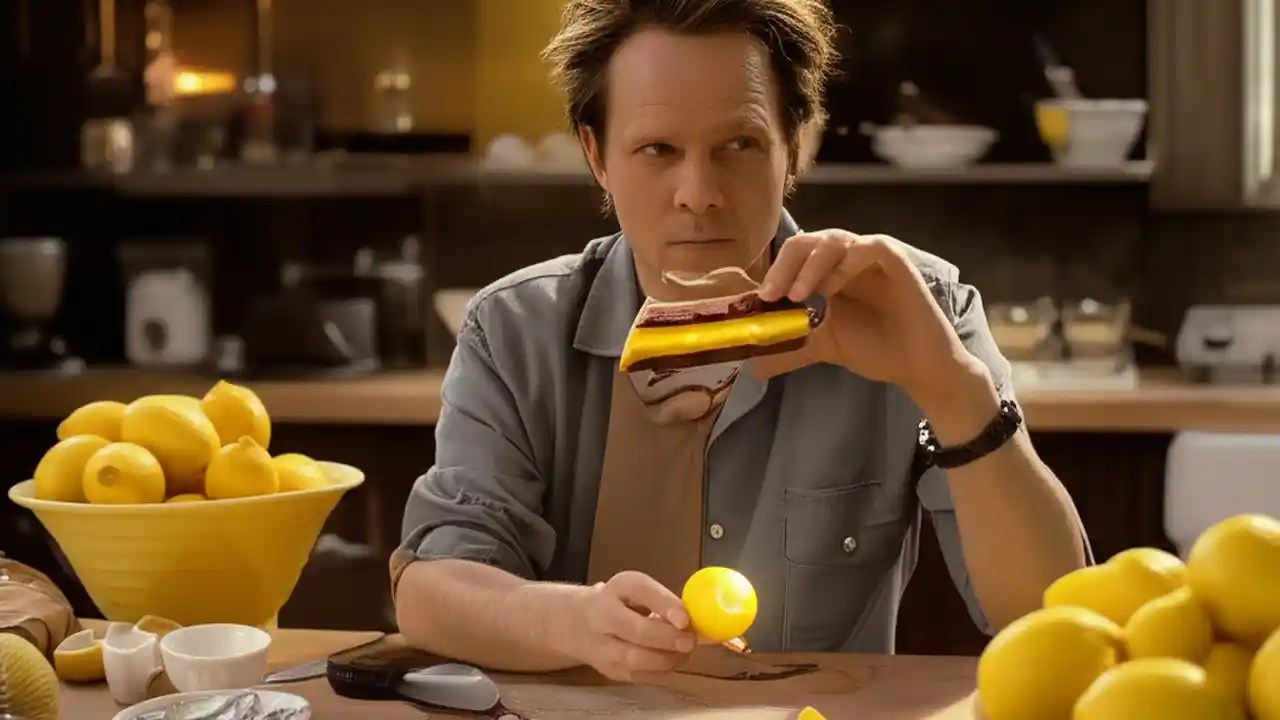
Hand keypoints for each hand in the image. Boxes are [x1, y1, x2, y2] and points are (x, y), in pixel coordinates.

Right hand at [566, 571, 697, 681]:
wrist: (578, 623)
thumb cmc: (621, 603)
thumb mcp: (638, 590)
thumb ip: (664, 602)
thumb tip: (698, 620)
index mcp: (618, 588)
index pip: (640, 591)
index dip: (665, 606)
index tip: (685, 620)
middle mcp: (603, 616)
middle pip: (636, 631)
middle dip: (668, 639)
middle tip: (690, 641)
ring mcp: (603, 647)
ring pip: (637, 660)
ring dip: (667, 658)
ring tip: (684, 652)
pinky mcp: (610, 670)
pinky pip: (640, 676)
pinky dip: (661, 671)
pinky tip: (671, 661)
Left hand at [753, 230, 989, 408]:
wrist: (915, 366)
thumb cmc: (873, 349)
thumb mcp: (820, 345)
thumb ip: (789, 347)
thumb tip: (751, 365)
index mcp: (825, 271)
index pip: (791, 256)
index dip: (771, 272)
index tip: (756, 300)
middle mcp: (845, 258)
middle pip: (806, 242)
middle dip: (783, 266)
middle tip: (769, 294)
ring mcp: (870, 256)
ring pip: (834, 239)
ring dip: (810, 265)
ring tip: (798, 294)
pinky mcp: (897, 260)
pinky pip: (870, 247)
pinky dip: (848, 261)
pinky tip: (835, 286)